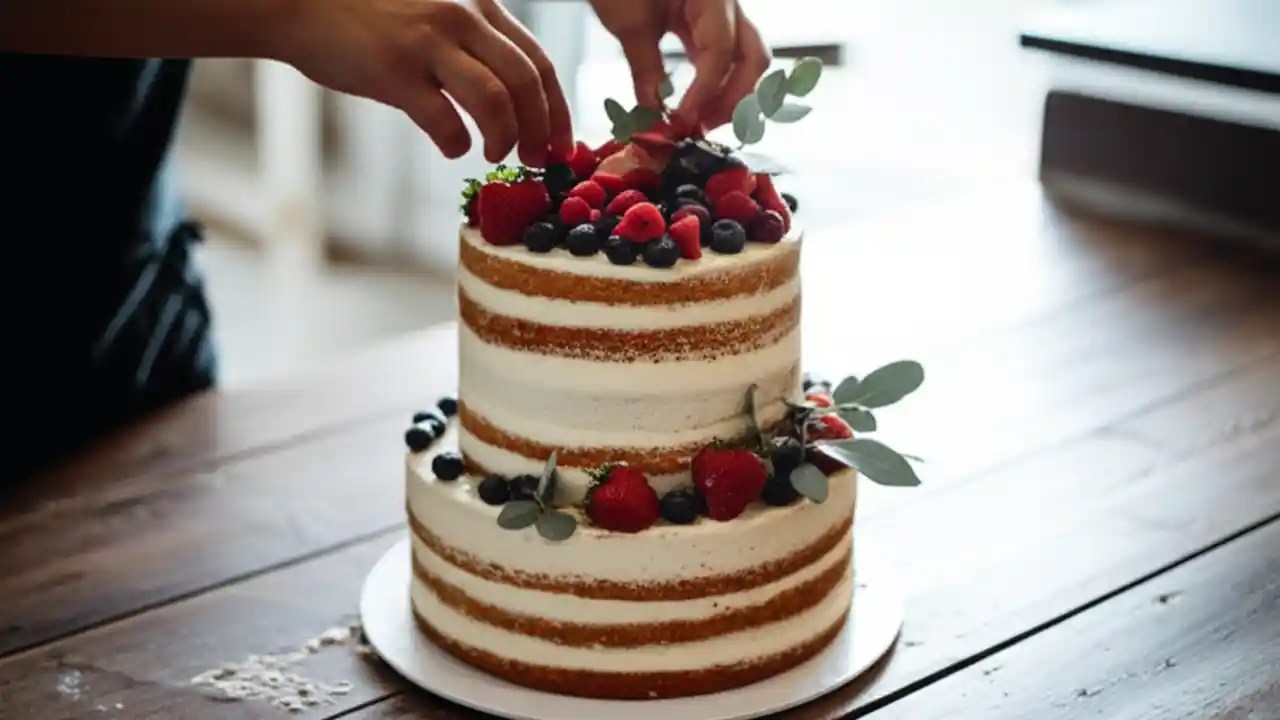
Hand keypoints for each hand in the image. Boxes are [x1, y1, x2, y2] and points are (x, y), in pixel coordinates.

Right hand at [279, 0, 572, 164]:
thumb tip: (516, 100)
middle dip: (540, 132)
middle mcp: (461, 17)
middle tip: (534, 160)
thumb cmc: (371, 15)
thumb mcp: (436, 11)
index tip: (562, 145)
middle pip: (527, 83)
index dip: (559, 110)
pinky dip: (456, 144)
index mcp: (479, 5)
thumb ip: (475, 43)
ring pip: (497, 102)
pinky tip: (451, 146)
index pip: (539, 62)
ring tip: (494, 154)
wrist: (300, 2)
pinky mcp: (394, 71)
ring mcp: (427, 43)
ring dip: (504, 139)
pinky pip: (445, 121)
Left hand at [588, 0, 769, 130]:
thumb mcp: (628, 22)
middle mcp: (726, 3)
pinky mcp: (707, 20)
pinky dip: (716, 82)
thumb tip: (655, 116)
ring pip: (746, 58)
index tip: (684, 122)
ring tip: (700, 121)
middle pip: (752, 57)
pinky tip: (697, 103)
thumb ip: (646, 70)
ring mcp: (721, 12)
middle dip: (733, 98)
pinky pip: (725, 55)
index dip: (705, 94)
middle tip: (701, 127)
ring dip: (730, 95)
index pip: (721, 53)